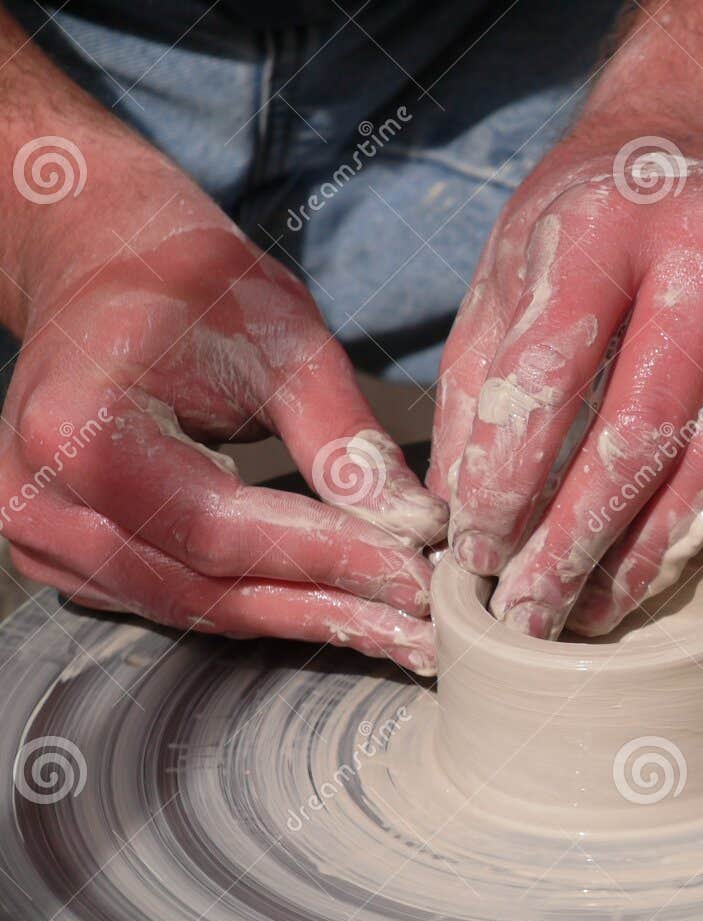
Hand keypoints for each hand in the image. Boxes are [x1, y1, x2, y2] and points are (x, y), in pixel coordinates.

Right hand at [0, 157, 447, 670]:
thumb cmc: (193, 288)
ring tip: (400, 634)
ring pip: (196, 610)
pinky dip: (265, 608)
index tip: (416, 576)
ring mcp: (42, 538)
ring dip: (306, 621)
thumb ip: (344, 438)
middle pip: (205, 588)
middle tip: (425, 632)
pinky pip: (178, 602)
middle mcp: (42, 499)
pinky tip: (340, 613)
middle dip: (328, 608)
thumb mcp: (285, 340)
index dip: (326, 558)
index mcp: (79, 430)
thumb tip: (414, 524)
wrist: (107, 268)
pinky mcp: (68, 559)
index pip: (217, 527)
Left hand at [432, 120, 702, 639]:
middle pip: (648, 425)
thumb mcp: (508, 267)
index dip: (510, 477)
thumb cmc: (591, 219)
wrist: (699, 133)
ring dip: (668, 546)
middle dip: (581, 538)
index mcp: (609, 217)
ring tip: (606, 606)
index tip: (481, 554)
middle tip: (535, 613)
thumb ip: (482, 381)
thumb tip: (465, 517)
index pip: (554, 369)